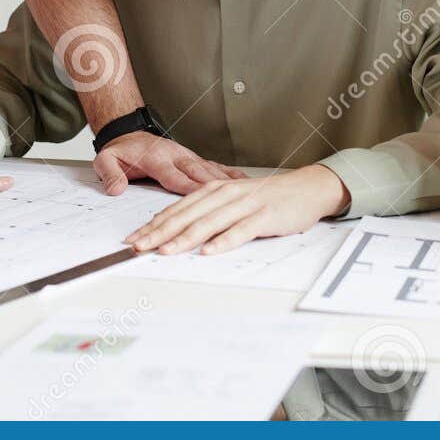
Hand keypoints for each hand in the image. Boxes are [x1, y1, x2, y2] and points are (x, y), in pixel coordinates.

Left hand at [93, 131, 242, 195]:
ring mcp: (188, 157)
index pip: (173, 175)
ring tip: (246, 193)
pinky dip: (230, 175)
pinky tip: (245, 183)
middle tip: (231, 199)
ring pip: (210, 170)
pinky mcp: (195, 160)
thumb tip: (115, 188)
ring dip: (227, 182)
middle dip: (213, 187)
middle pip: (197, 173)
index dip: (186, 186)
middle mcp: (177, 156)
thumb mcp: (106, 159)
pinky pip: (215, 167)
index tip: (199, 196)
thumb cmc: (123, 151)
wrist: (130, 133)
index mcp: (157, 158)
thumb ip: (110, 173)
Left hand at [125, 164, 350, 255]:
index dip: (153, 224)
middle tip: (138, 247)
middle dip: (159, 232)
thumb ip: (208, 212)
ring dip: (184, 238)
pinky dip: (223, 241)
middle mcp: (225, 194)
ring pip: (208, 222)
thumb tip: (178, 231)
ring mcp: (244, 204)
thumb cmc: (268, 198)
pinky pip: (240, 230)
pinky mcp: (263, 216)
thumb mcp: (233, 200)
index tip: (133, 238)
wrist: (306, 188)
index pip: (177, 209)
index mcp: (214, 190)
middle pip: (186, 215)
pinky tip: (209, 251)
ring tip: (164, 250)